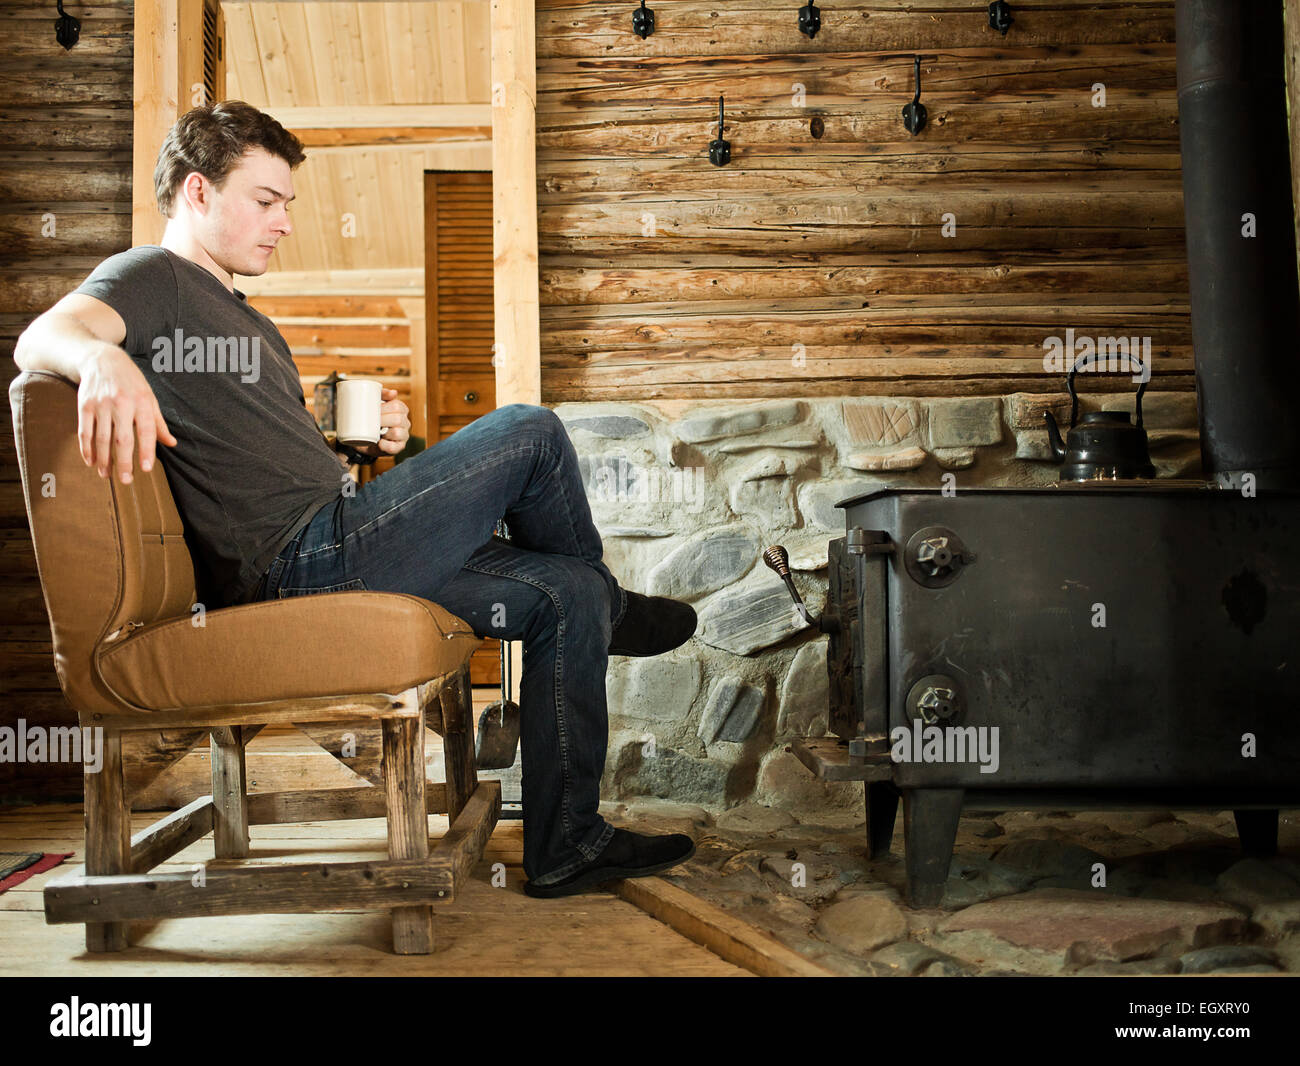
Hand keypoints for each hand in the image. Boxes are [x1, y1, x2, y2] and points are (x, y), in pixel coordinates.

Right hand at [77, 346, 176, 483]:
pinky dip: (86, 448)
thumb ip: (158, 422)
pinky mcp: (84, 405)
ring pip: (101, 438)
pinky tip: (91, 461)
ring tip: (107, 475)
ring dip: (103, 459)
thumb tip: (171, 443)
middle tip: (126, 480)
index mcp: (142, 402)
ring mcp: (101, 404)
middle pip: (122, 438)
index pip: (146, 431)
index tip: (146, 469)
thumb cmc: (131, 382)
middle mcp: (121, 403)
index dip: (146, 451)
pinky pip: (84, 431)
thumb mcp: (149, 397)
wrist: (102, 359)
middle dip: (124, 461)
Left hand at [352, 387, 410, 457]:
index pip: (397, 406)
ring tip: (375, 431)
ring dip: (384, 432)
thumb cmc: (369, 419)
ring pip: (397, 433)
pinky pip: (394, 447)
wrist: (361, 438)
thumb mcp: (373, 404)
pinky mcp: (398, 448)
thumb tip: (394, 392)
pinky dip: (386, 445)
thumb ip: (381, 394)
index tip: (372, 411)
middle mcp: (405, 423)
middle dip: (383, 420)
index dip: (384, 408)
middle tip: (370, 421)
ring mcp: (403, 436)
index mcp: (401, 410)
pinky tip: (380, 442)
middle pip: (398, 419)